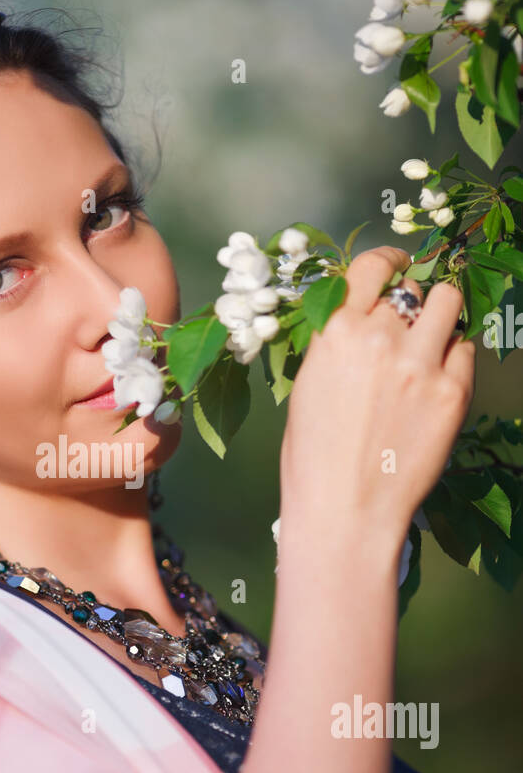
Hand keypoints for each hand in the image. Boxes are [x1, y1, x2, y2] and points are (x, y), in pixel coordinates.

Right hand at [279, 246, 474, 549]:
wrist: (344, 511)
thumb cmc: (313, 458)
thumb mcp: (308, 386)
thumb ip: (337, 344)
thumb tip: (364, 320)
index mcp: (336, 333)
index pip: (371, 267)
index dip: (389, 261)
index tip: (398, 265)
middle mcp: (379, 338)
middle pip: (413, 288)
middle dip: (412, 300)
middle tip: (411, 324)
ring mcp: (420, 365)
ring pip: (449, 304)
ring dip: (442, 314)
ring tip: (434, 339)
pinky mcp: (452, 393)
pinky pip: (465, 351)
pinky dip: (455, 357)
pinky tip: (438, 381)